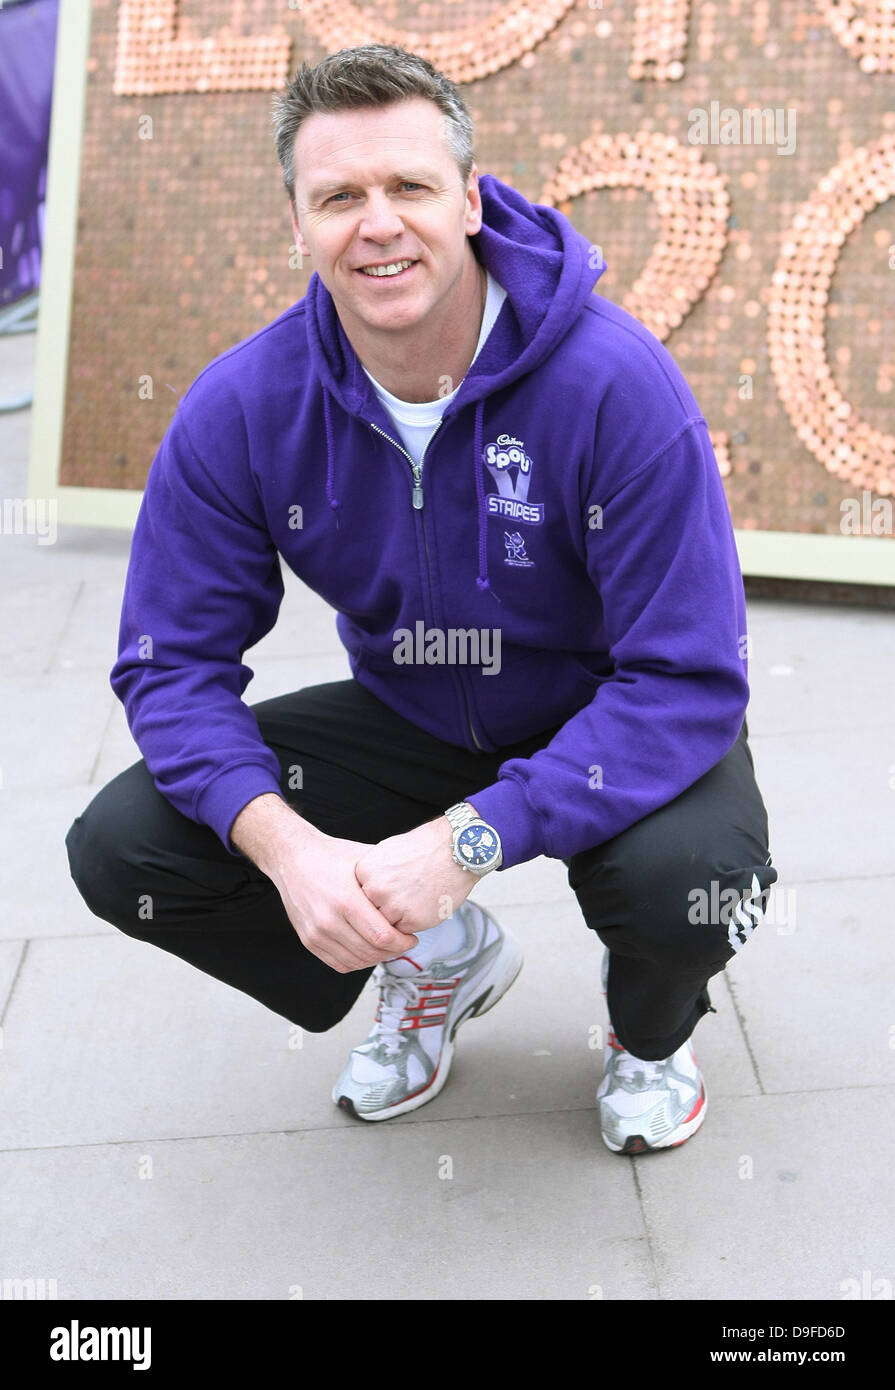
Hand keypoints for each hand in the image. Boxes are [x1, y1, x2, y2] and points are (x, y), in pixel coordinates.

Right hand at [267, 823, 420, 973]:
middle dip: (393, 951)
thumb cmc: (331, 855)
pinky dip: (357, 962)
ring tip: (387, 946)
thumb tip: (416, 890)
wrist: (292, 857)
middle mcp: (328, 920)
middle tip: (403, 942)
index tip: (411, 937)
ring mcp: (316, 933)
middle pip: (371, 952)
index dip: (403, 942)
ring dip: (376, 958)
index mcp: (345, 900)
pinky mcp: (308, 940)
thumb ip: (388, 879)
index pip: (382, 937)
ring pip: (356, 962)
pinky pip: (339, 963)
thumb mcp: (364, 859)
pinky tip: (367, 950)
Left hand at [354, 816, 475, 935]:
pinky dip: (413, 923)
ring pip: (385, 926)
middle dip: (383, 910)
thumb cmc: (423, 848)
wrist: (455, 849)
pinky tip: (424, 903)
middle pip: (369, 914)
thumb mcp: (386, 852)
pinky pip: (404, 931)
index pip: (357, 897)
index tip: (386, 888)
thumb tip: (360, 894)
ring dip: (397, 919)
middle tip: (401, 896)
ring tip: (413, 898)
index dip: (372, 896)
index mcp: (364, 872)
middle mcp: (375, 890)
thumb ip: (370, 875)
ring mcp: (394, 907)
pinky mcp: (413, 920)